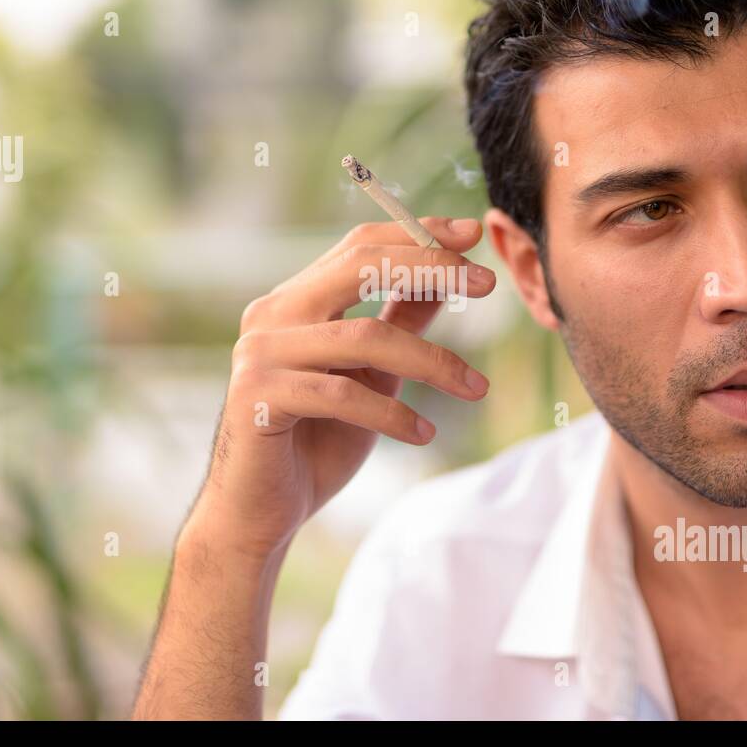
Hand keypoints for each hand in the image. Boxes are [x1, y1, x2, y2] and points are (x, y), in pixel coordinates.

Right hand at [190, 216, 495, 559]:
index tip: (472, 235)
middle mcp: (271, 315)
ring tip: (476, 387)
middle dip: (430, 268)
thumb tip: (446, 276)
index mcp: (295, 301)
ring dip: (431, 360)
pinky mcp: (259, 397)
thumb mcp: (372, 374)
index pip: (359, 246)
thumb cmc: (316, 441)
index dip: (417, 234)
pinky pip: (342, 396)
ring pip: (362, 336)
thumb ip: (400, 323)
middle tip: (487, 283)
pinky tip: (424, 434)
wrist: (260, 513)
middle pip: (359, 267)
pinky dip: (392, 414)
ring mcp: (260, 354)